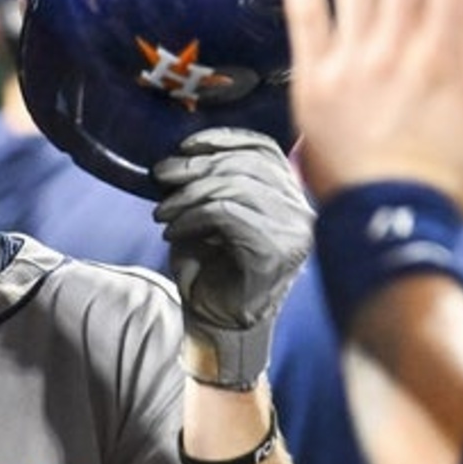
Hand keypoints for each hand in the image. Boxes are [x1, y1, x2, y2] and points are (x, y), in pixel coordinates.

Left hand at [151, 128, 313, 390]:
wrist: (219, 324)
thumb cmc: (214, 269)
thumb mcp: (211, 212)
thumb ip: (211, 180)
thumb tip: (183, 153)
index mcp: (291, 195)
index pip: (264, 149)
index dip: (223, 139)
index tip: (185, 146)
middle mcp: (302, 211)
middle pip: (247, 164)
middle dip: (196, 166)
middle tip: (161, 176)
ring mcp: (294, 232)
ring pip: (235, 187)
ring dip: (189, 195)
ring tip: (162, 211)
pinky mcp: (276, 251)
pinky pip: (227, 214)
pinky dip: (193, 217)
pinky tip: (173, 230)